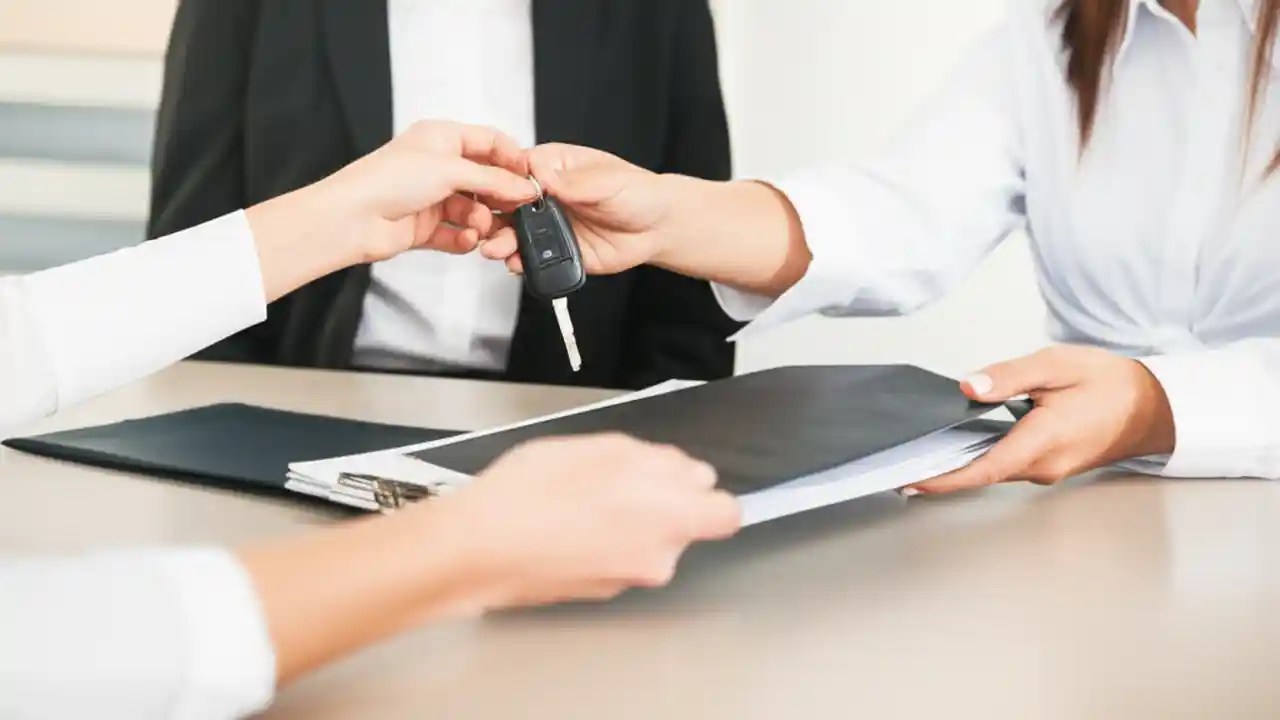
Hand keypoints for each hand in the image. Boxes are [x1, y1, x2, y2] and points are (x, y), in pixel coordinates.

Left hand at [325, 120, 537, 261]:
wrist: (351, 218)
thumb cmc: (385, 180)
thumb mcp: (450, 170)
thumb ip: (493, 180)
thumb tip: (523, 187)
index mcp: (441, 138)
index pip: (489, 142)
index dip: (513, 158)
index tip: (531, 178)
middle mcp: (437, 166)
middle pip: (485, 180)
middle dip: (500, 197)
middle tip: (516, 210)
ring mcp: (432, 197)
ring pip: (474, 211)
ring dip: (482, 222)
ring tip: (481, 229)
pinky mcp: (426, 226)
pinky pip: (458, 234)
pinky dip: (465, 239)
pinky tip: (465, 240)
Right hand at [439, 433, 740, 607]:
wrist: (477, 550)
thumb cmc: (532, 495)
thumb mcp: (602, 448)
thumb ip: (657, 460)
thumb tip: (685, 472)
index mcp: (670, 518)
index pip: (727, 513)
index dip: (704, 491)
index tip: (680, 479)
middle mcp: (657, 557)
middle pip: (682, 524)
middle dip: (658, 499)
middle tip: (612, 476)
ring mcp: (626, 579)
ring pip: (645, 539)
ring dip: (625, 518)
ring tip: (578, 495)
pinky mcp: (597, 591)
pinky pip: (615, 556)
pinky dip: (599, 538)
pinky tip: (563, 520)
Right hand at [481, 144, 671, 273]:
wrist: (659, 227)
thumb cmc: (638, 193)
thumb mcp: (608, 180)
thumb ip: (574, 181)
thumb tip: (543, 173)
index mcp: (554, 168)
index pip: (516, 170)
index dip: (500, 181)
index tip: (494, 193)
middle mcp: (547, 196)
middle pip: (507, 204)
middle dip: (493, 215)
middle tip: (486, 225)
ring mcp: (551, 224)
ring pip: (515, 232)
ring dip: (502, 240)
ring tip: (496, 248)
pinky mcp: (558, 251)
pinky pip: (533, 258)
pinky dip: (522, 262)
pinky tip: (516, 263)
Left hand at [907, 345, 1175, 493]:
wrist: (1151, 406)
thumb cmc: (1109, 383)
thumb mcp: (1057, 365)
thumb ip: (1010, 376)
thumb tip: (970, 386)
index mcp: (1044, 440)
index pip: (984, 468)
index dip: (945, 478)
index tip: (913, 480)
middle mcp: (1044, 465)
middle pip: (982, 473)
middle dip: (942, 472)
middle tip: (901, 466)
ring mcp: (1047, 471)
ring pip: (993, 471)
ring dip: (960, 466)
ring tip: (921, 456)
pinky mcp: (1047, 467)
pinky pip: (1006, 467)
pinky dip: (979, 461)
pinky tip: (960, 448)